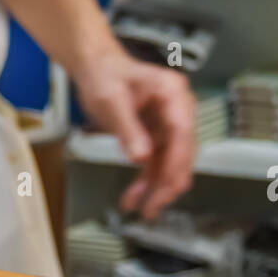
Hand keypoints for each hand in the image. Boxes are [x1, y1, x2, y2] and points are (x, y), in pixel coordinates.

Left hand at [72, 49, 196, 219]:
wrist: (93, 67)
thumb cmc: (104, 73)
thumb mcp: (112, 100)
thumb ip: (128, 129)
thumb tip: (141, 157)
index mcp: (173, 94)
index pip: (183, 133)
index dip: (177, 162)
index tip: (166, 185)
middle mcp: (177, 111)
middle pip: (182, 153)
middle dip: (168, 182)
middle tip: (153, 206)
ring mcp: (167, 125)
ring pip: (170, 164)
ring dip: (156, 187)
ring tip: (142, 208)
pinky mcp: (155, 136)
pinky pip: (155, 164)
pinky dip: (145, 181)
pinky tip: (134, 196)